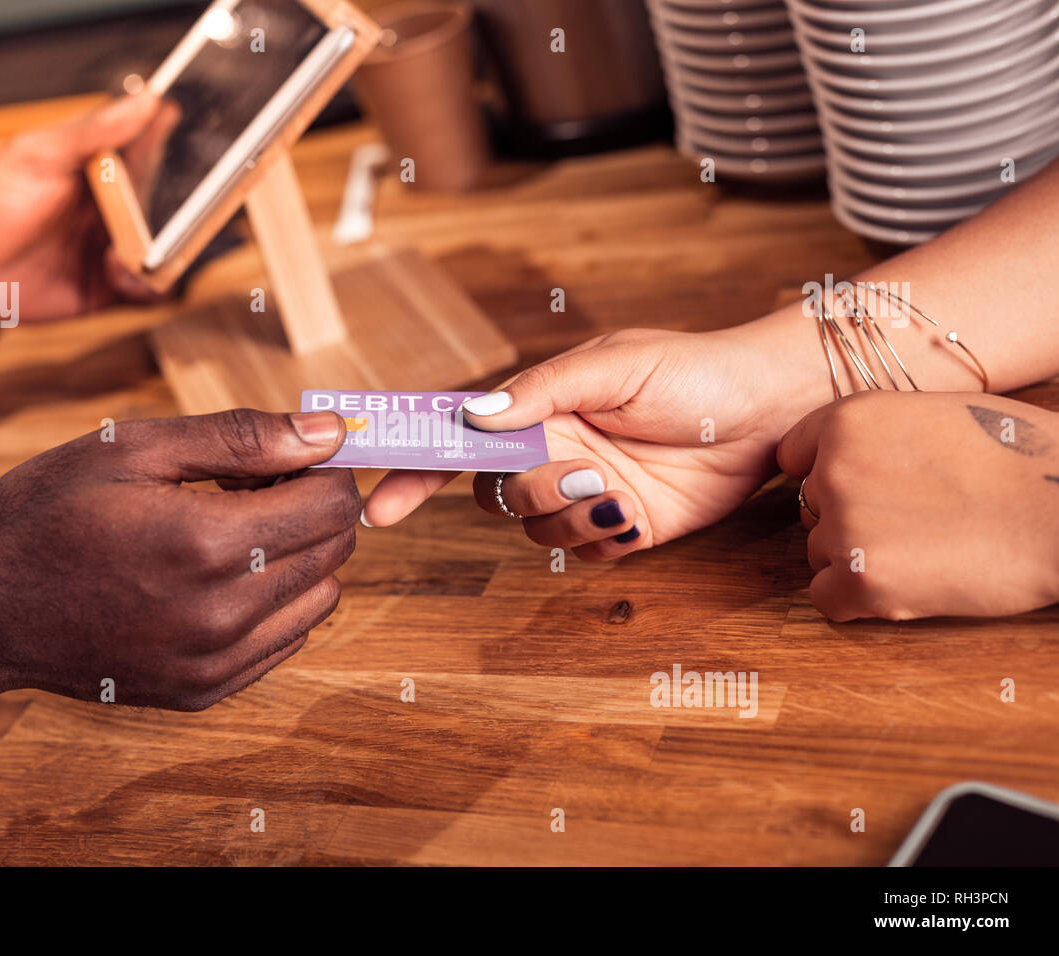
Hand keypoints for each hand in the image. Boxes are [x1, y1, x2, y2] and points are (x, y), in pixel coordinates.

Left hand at [0, 92, 178, 321]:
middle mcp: (116, 207)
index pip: (153, 148)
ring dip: (161, 252)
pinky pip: (148, 289)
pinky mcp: (110, 287)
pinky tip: (116, 272)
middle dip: (185, 211)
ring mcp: (116, 246)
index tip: (193, 143)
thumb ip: (94, 130)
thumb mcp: (40, 155)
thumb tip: (145, 100)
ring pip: (168, 250)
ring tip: (131, 252)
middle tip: (180, 215)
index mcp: (102, 168)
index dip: (176, 142)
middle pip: (172, 204)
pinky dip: (144, 284)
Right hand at [0, 409, 360, 712]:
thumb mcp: (134, 448)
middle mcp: (223, 614)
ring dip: (299, 558)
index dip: (323, 469)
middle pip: (333, 552)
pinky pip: (284, 641)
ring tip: (236, 532)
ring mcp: (215, 662)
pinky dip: (273, 603)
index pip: (332, 505)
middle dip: (313, 508)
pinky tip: (219, 577)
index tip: (287, 457)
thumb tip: (330, 432)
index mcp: (207, 544)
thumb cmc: (49, 514)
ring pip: (319, 600)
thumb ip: (242, 437)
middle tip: (257, 487)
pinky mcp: (205, 691)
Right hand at [364, 326, 821, 559]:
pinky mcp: (622, 527)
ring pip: (536, 531)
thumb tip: (476, 415)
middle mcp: (552, 452)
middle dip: (528, 492)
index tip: (379, 503)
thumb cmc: (692, 370)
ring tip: (619, 491)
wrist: (765, 411)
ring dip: (570, 518)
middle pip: (494, 494)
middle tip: (582, 472)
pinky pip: (583, 553)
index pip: (460, 441)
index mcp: (539, 409)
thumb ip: (541, 391)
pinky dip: (602, 542)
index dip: (414, 471)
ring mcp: (585, 492)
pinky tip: (637, 515)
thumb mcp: (613, 366)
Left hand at [779, 391, 1058, 620]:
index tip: (865, 486)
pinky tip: (909, 585)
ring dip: (859, 559)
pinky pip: (827, 599)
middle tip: (916, 522)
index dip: (827, 473)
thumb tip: (843, 454)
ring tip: (927, 550)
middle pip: (813, 507)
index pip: (796, 455)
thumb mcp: (937, 414)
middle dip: (851, 518)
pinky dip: (859, 601)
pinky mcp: (863, 580)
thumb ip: (879, 433)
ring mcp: (846, 526)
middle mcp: (835, 469)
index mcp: (850, 419)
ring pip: (821, 553)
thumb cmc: (1022, 460)